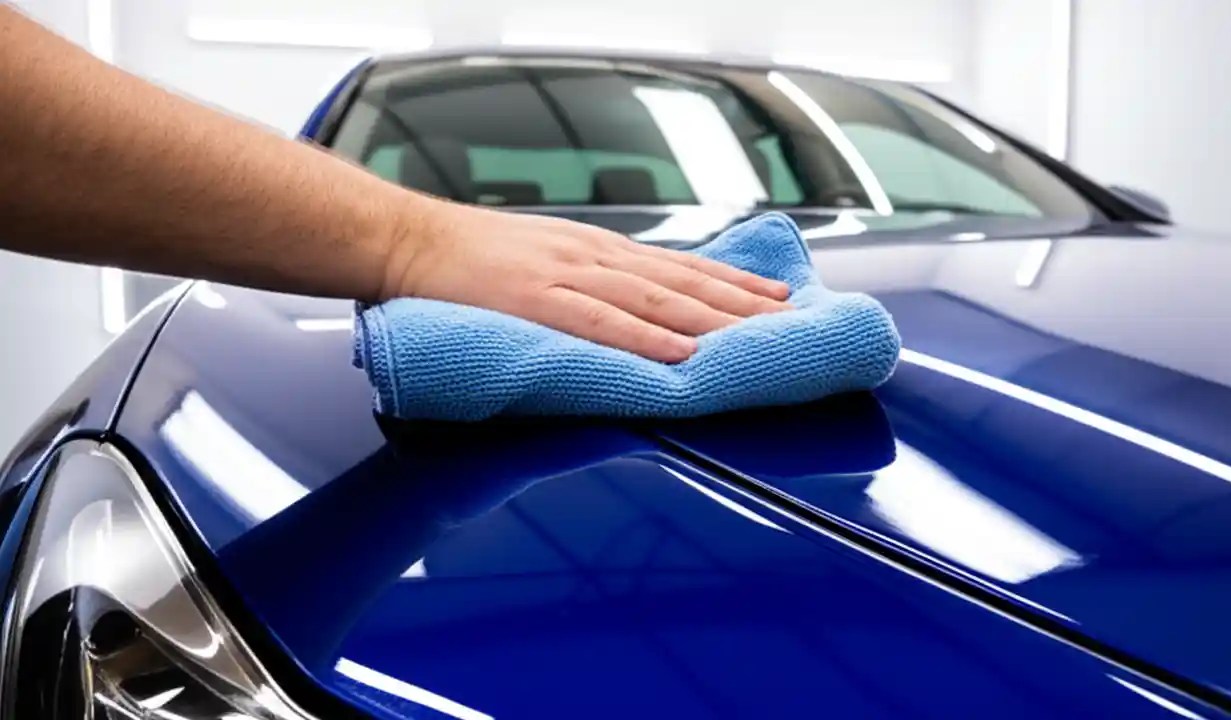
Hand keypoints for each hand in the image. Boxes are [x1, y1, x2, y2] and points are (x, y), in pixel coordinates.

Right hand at [383, 201, 791, 362]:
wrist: (406, 240)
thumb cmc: (469, 258)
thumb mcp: (541, 259)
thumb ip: (586, 283)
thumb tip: (631, 312)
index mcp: (593, 249)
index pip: (678, 266)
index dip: (731, 282)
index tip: (776, 297)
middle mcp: (590, 256)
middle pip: (679, 282)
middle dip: (739, 302)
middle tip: (789, 319)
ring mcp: (563, 276)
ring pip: (652, 300)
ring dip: (710, 318)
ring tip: (756, 334)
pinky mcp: (532, 300)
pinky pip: (597, 321)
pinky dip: (643, 337)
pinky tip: (680, 351)